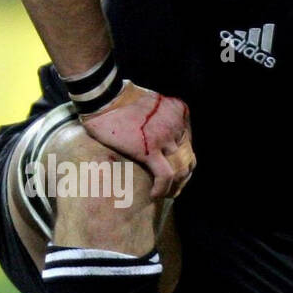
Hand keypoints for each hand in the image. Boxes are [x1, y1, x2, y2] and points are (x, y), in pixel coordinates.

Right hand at [79, 81, 193, 199]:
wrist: (104, 98)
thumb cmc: (121, 99)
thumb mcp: (152, 103)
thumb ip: (161, 117)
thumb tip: (157, 135)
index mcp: (179, 112)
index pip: (189, 142)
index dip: (184, 160)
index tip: (176, 171)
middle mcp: (176, 124)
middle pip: (188, 158)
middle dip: (183, 176)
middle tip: (175, 188)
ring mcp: (165, 137)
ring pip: (179, 169)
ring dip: (174, 185)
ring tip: (165, 194)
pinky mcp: (150, 150)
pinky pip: (165, 175)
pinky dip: (163, 188)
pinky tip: (155, 195)